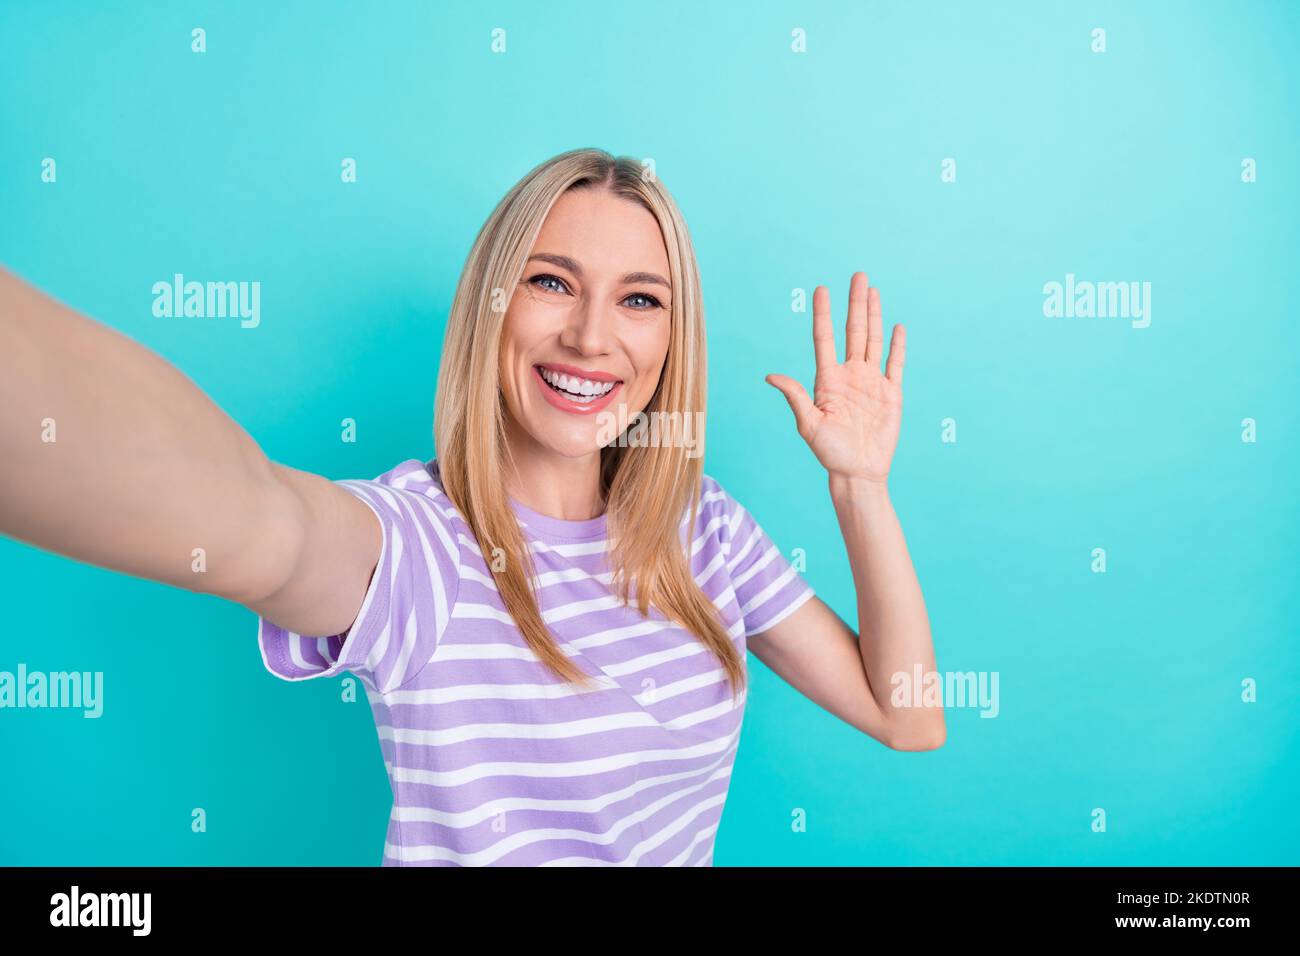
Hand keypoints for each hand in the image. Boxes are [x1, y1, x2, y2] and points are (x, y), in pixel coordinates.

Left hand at [766, 272, 904, 486]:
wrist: (858, 472)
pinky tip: (896, 326)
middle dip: (855, 303)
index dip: (824, 313)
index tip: (821, 289)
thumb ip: (795, 397)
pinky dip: (897, 345)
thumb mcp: (808, 424)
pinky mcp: (891, 393)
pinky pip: (894, 363)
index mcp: (828, 379)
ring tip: (873, 290)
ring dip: (874, 315)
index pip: (825, 338)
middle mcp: (849, 375)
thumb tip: (770, 376)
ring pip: (873, 340)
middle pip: (852, 331)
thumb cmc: (830, 452)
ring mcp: (871, 382)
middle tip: (857, 276)